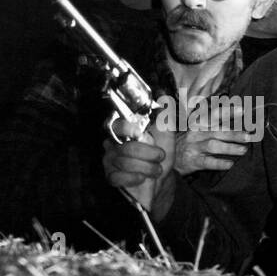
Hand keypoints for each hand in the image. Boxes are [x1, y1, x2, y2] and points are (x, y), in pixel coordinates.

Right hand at [102, 97, 177, 215]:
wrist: (160, 182)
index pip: (117, 125)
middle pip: (126, 147)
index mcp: (125, 131)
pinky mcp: (111, 177)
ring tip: (155, 170)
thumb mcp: (166, 134)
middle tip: (159, 157)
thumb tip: (162, 93)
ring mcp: (110, 161)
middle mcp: (114, 144)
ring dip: (147, 168)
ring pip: (124, 163)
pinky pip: (118, 177)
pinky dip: (135, 179)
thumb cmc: (160, 157)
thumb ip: (164, 114)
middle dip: (149, 155)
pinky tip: (141, 179)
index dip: (128, 128)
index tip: (140, 133)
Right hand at [174, 117, 253, 174]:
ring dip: (229, 147)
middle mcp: (196, 133)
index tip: (243, 110)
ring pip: (213, 145)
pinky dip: (219, 163)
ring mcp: (193, 147)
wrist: (169, 156)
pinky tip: (229, 164)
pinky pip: (207, 162)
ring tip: (243, 150)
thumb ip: (217, 125)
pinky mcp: (192, 161)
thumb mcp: (200, 129)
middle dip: (234, 133)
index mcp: (199, 123)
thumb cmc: (191, 142)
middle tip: (249, 136)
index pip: (214, 115)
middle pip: (217, 131)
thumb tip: (241, 122)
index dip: (228, 111)